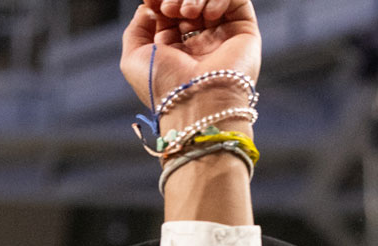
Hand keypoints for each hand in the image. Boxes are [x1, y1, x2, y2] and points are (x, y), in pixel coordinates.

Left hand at [121, 0, 261, 123]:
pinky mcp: (244, 33)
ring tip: (187, 12)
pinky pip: (237, 1)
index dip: (160, 2)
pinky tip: (209, 15)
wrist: (197, 103)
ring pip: (211, 0)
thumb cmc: (163, 87)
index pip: (168, 12)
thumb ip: (136, 28)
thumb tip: (148, 7)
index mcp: (173, 50)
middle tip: (170, 8)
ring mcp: (222, 37)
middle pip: (189, 3)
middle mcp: (198, 43)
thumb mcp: (133, 58)